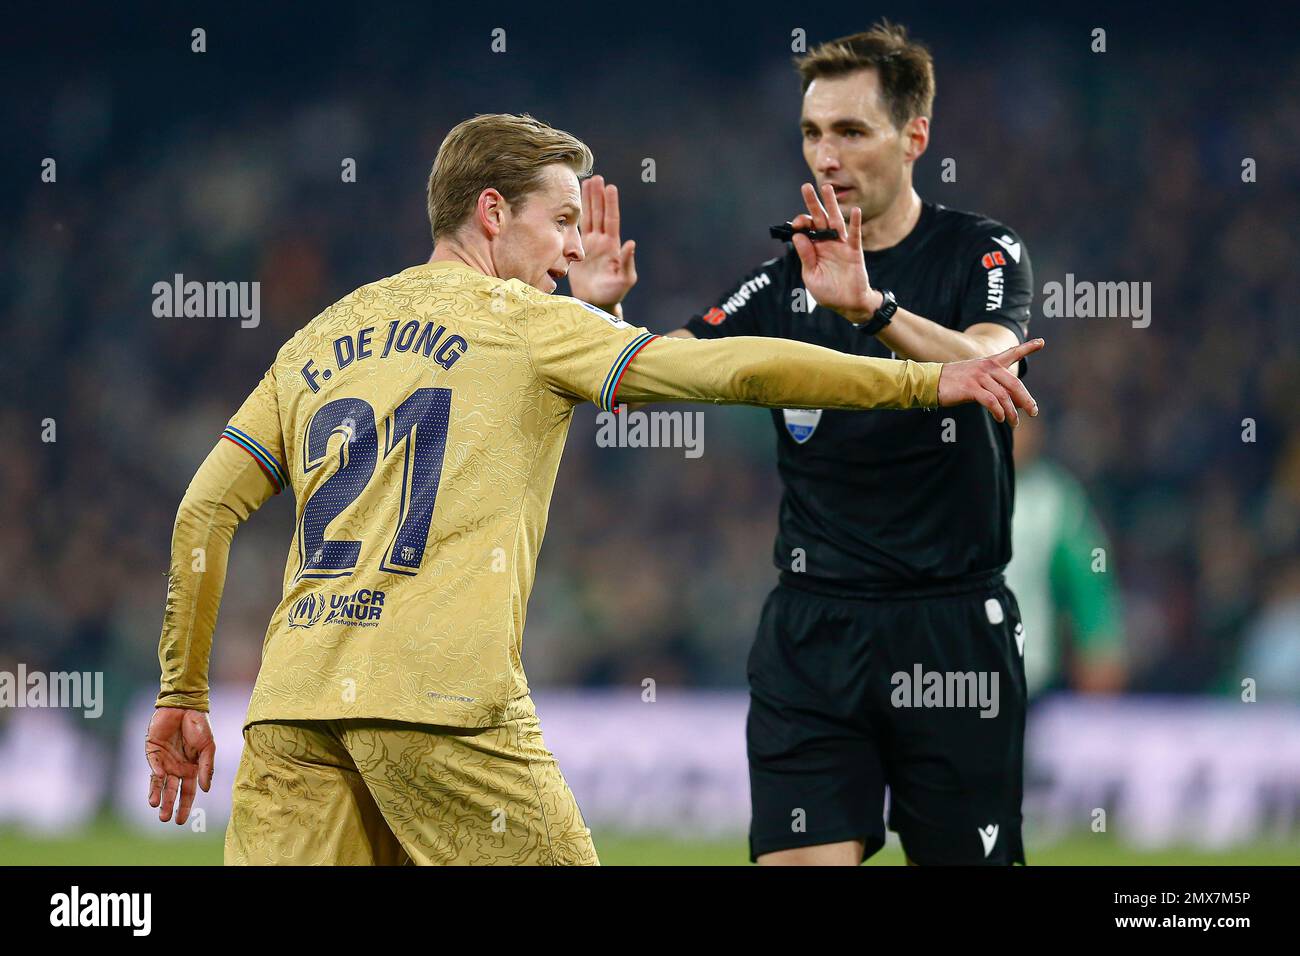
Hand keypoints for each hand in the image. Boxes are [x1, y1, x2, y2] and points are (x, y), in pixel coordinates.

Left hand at [146, 706, 215, 824]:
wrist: (185, 706)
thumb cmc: (199, 725)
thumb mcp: (208, 747)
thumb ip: (207, 767)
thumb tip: (205, 790)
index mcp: (192, 768)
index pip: (187, 792)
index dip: (185, 806)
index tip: (181, 822)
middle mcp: (177, 767)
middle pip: (172, 791)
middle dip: (169, 806)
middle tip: (166, 820)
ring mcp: (164, 760)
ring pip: (159, 783)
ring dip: (157, 795)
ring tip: (156, 808)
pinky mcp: (152, 751)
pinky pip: (154, 766)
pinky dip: (156, 774)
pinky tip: (159, 780)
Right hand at [567, 174, 637, 308]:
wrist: (597, 303)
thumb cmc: (614, 293)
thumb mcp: (625, 279)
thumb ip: (628, 262)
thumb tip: (631, 243)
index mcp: (612, 246)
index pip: (611, 220)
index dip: (610, 203)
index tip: (610, 186)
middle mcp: (601, 242)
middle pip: (599, 214)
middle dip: (598, 196)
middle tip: (596, 177)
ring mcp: (590, 245)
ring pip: (588, 218)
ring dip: (587, 201)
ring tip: (585, 183)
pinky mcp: (578, 251)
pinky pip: (576, 230)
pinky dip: (574, 217)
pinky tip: (571, 206)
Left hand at [789, 183, 881, 320]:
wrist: (848, 304)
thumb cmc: (828, 292)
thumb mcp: (811, 276)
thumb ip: (806, 257)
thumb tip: (798, 237)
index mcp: (814, 249)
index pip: (806, 230)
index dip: (800, 223)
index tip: (796, 224)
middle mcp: (826, 243)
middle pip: (819, 219)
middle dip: (812, 203)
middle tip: (806, 186)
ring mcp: (840, 245)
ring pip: (835, 221)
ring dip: (831, 205)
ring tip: (827, 187)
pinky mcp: (854, 251)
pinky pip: (854, 235)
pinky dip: (855, 223)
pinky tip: (855, 210)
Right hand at [937, 339, 1044, 425]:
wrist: (931, 382)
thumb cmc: (955, 383)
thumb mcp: (976, 379)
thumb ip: (996, 387)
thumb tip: (1016, 403)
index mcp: (990, 362)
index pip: (1012, 353)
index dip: (1028, 347)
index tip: (1041, 342)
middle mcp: (987, 367)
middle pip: (1014, 384)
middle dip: (1026, 400)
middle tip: (1033, 412)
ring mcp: (979, 377)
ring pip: (1004, 396)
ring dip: (1012, 412)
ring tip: (1014, 423)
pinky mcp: (971, 388)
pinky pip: (991, 401)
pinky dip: (998, 412)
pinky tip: (1000, 419)